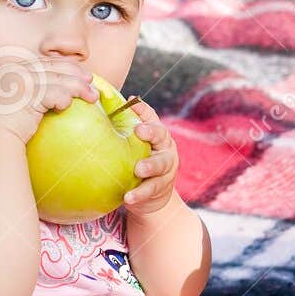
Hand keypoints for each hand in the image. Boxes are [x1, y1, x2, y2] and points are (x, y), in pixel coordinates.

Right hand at [0, 51, 96, 142]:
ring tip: (92, 97)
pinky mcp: (27, 94)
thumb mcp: (15, 101)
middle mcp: (15, 71)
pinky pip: (54, 93)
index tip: (82, 73)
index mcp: (12, 69)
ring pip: (58, 80)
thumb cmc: (2, 124)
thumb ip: (31, 91)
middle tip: (92, 83)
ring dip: (79, 88)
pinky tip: (66, 106)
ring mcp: (20, 81)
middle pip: (54, 68)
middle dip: (77, 74)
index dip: (66, 66)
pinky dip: (64, 98)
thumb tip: (59, 90)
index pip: (44, 62)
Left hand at [122, 100, 181, 215]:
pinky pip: (150, 191)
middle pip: (163, 147)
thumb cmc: (141, 157)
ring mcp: (166, 173)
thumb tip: (130, 98)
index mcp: (161, 139)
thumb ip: (138, 120)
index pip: (158, 129)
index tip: (138, 127)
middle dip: (152, 140)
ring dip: (150, 169)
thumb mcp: (141, 139)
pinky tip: (128, 197)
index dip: (149, 125)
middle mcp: (166, 154)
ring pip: (160, 170)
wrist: (153, 195)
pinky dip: (139, 194)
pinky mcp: (160, 190)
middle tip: (139, 137)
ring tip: (137, 170)